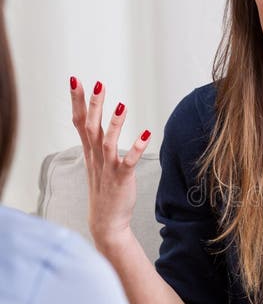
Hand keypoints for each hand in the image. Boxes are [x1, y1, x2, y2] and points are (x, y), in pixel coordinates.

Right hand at [69, 77, 151, 251]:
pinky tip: (146, 134)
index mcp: (90, 152)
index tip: (75, 80)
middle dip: (93, 105)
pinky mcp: (121, 179)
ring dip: (115, 124)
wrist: (106, 223)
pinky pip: (128, 162)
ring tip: (121, 105)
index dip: (77, 101)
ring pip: (108, 142)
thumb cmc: (104, 191)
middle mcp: (97, 158)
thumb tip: (97, 124)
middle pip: (91, 127)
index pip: (80, 122)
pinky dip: (136, 148)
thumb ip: (96, 143)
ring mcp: (108, 169)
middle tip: (97, 84)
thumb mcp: (96, 163)